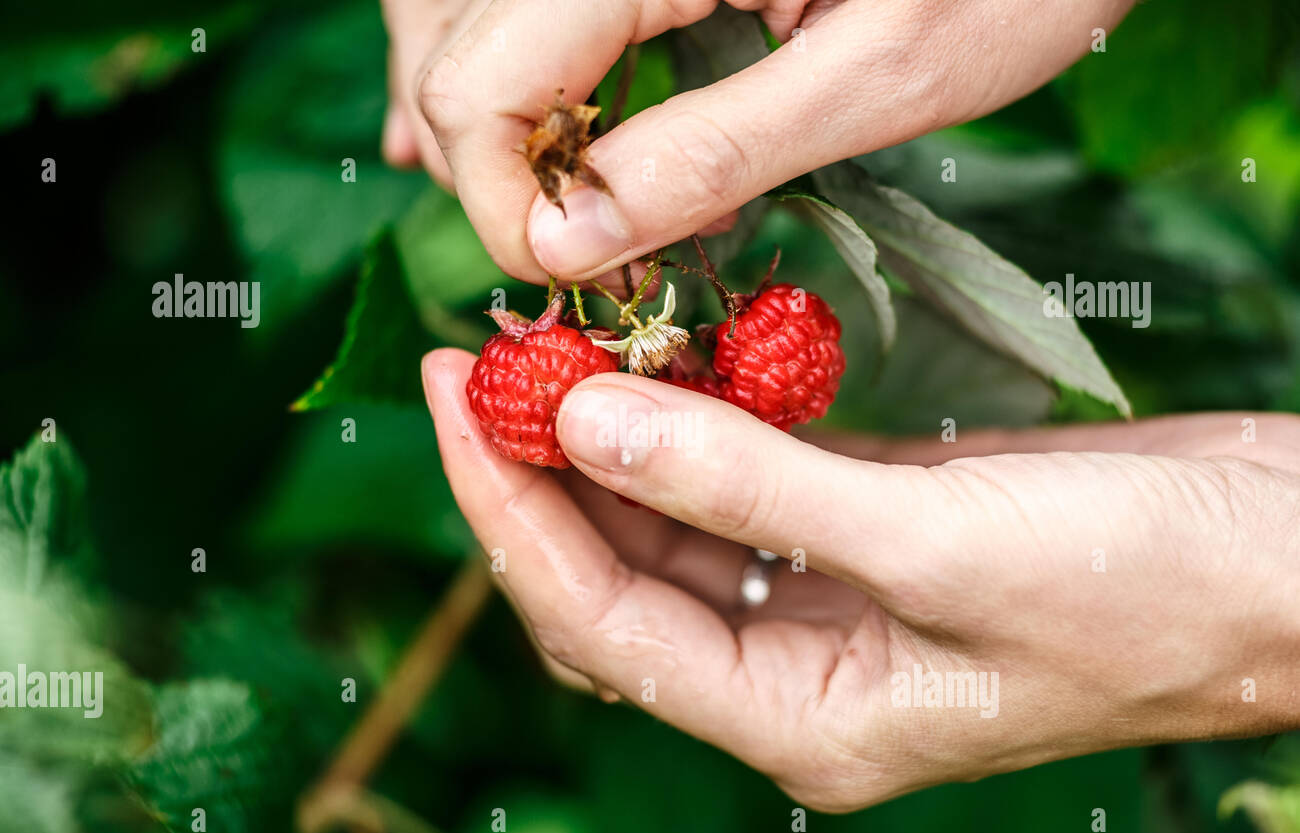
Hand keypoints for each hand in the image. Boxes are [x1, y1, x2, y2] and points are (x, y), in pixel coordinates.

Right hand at [395, 0, 1135, 282]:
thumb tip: (564, 248)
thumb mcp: (871, 80)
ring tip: (587, 214)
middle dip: (503, 182)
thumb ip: (708, 155)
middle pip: (463, 61)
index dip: (507, 206)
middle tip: (598, 260)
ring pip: (474, 38)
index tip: (586, 285)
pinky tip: (575, 154)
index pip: (487, 83)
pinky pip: (531, 25)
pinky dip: (533, 98)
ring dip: (506, 142)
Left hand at [422, 349, 1299, 810]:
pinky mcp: (867, 528)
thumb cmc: (1147, 590)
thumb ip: (747, 484)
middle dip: (541, 471)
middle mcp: (797, 672)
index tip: (458, 398)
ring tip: (554, 346)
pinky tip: (666, 358)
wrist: (1289, 564)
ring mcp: (829, 599)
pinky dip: (701, 420)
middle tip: (485, 357)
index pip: (600, 622)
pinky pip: (746, 479)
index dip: (511, 510)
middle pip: (617, 577)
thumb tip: (590, 417)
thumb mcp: (934, 540)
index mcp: (801, 722)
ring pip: (673, 524)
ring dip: (614, 439)